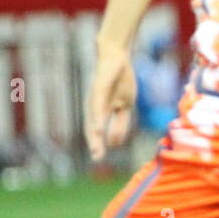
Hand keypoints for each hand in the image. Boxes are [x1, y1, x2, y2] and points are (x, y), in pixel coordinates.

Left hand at [85, 42, 136, 160]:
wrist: (117, 58)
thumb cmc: (120, 80)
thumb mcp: (125, 105)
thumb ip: (121, 123)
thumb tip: (116, 142)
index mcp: (102, 111)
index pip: (99, 131)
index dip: (98, 144)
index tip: (98, 159)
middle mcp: (95, 106)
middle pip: (93, 128)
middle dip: (95, 143)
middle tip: (96, 158)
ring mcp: (96, 98)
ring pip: (93, 119)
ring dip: (94, 134)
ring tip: (96, 148)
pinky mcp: (99, 89)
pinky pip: (98, 106)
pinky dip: (97, 118)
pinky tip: (98, 128)